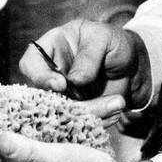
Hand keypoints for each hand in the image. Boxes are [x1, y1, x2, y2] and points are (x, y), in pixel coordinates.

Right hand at [19, 19, 151, 122]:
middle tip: (98, 103)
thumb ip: (88, 56)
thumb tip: (74, 81)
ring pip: (63, 114)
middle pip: (44, 96)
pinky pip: (80, 123)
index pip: (30, 64)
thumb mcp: (103, 38)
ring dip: (90, 114)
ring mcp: (62, 96)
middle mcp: (50, 75)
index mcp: (50, 48)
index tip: (61, 85)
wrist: (131, 64)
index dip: (40, 77)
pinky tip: (116, 109)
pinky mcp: (76, 112)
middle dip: (69, 104)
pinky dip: (99, 120)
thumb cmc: (111, 42)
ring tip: (118, 103)